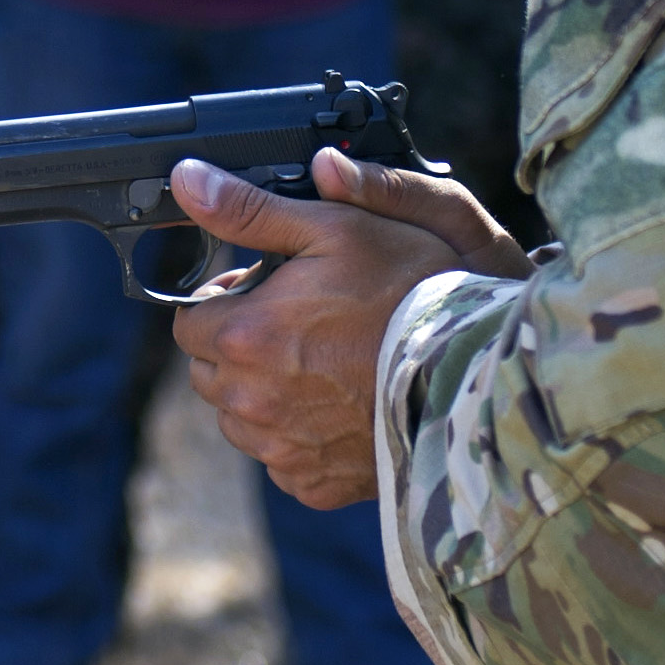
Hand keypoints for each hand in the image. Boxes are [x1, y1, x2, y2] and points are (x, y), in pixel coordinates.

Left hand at [173, 146, 530, 510]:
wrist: (476, 373)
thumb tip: (187, 181)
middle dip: (240, 347)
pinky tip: (339, 409)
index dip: (226, 303)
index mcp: (245, 335)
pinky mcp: (313, 484)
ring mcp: (281, 449)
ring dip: (263, 395)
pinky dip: (297, 437)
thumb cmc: (412, 292)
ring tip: (322, 366)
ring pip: (240, 420)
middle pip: (210, 373)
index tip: (266, 294)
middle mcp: (250, 401)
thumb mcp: (333, 227)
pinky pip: (281, 460)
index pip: (189, 322)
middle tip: (299, 326)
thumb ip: (249, 209)